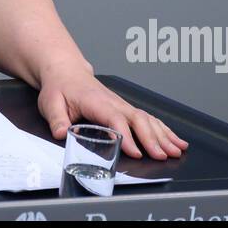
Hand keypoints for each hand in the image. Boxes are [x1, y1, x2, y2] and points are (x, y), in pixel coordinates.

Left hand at [37, 63, 188, 159]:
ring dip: (163, 135)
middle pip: (137, 119)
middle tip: (162, 156)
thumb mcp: (50, 102)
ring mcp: (122, 104)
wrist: (66, 72)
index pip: (114, 119)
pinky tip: (175, 141)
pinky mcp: (125, 109)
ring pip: (147, 119)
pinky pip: (148, 118)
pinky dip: (164, 129)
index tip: (135, 152)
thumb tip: (62, 133)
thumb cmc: (59, 87)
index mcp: (96, 101)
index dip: (126, 136)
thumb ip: (56, 119)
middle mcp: (114, 102)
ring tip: (176, 150)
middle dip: (152, 138)